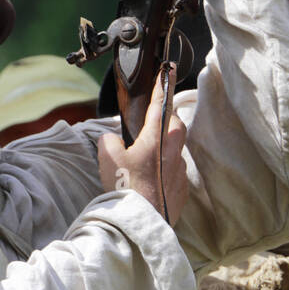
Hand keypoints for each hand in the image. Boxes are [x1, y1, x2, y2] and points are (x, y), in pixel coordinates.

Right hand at [98, 66, 188, 225]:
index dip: (163, 86)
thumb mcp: (106, 156)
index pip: (160, 104)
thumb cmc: (124, 184)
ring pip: (175, 150)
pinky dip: (164, 171)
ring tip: (147, 157)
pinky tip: (150, 181)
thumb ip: (109, 140)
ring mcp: (180, 170)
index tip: (169, 69)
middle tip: (156, 119)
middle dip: (168, 118)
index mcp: (155, 138)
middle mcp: (172, 150)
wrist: (141, 219)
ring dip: (164, 148)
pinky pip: (174, 172)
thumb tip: (114, 139)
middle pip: (176, 125)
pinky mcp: (181, 189)